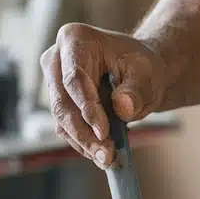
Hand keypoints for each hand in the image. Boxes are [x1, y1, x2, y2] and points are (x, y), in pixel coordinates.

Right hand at [41, 23, 168, 168]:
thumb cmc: (141, 67)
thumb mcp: (146, 73)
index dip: (87, 107)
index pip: (74, 78)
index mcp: (74, 39)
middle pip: (62, 102)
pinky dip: (84, 144)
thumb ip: (136, 89)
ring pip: (62, 120)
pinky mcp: (59, 105)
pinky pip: (66, 129)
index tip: (103, 131)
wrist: (139, 74)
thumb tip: (122, 107)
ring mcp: (53, 84)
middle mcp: (56, 60)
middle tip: (106, 153)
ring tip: (108, 158)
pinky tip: (102, 155)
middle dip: (83, 132)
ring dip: (84, 143)